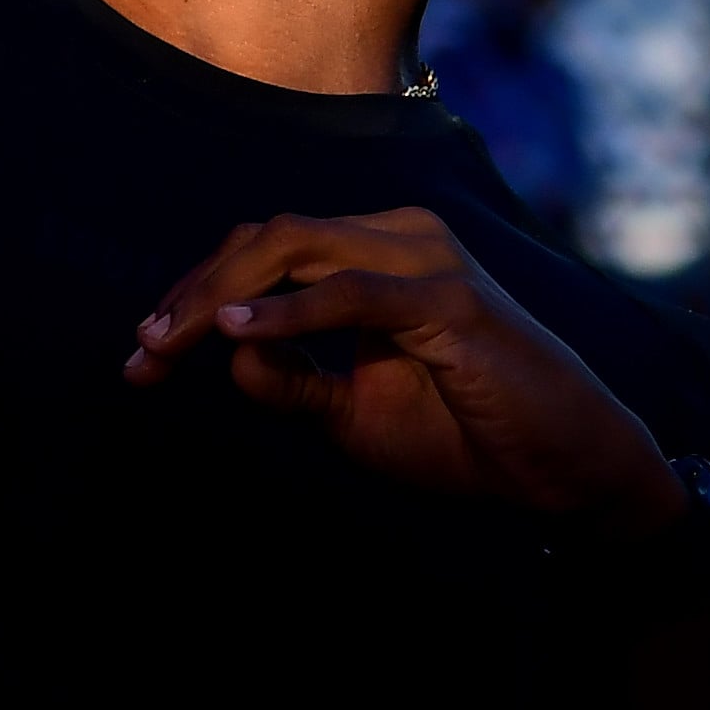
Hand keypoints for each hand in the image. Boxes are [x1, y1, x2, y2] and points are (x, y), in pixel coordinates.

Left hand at [124, 208, 686, 543]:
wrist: (568, 472)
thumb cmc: (469, 437)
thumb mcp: (354, 415)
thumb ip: (292, 381)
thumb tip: (229, 351)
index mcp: (375, 255)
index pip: (265, 250)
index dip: (195, 294)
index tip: (142, 355)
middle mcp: (399, 236)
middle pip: (268, 237)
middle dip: (192, 291)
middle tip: (141, 351)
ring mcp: (426, 258)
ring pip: (296, 248)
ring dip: (221, 295)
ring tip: (168, 342)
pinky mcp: (450, 299)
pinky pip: (350, 292)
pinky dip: (287, 311)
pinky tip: (235, 333)